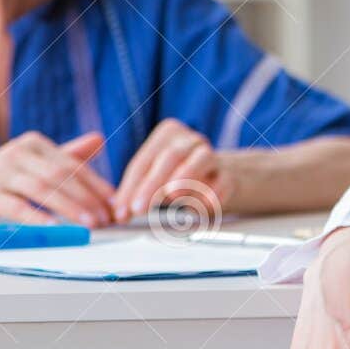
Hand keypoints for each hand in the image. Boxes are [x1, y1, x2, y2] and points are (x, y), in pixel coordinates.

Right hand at [0, 131, 115, 226]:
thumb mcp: (32, 162)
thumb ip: (65, 154)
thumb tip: (100, 139)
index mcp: (34, 143)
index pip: (73, 164)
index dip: (97, 185)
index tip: (116, 204)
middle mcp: (18, 152)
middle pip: (61, 175)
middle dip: (88, 198)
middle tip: (107, 218)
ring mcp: (0, 172)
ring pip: (43, 189)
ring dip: (70, 208)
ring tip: (90, 224)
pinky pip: (16, 206)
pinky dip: (37, 217)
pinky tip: (54, 228)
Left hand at [112, 119, 234, 222]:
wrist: (224, 178)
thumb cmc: (183, 178)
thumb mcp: (156, 180)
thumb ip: (136, 193)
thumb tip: (118, 213)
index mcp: (167, 135)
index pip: (144, 161)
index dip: (130, 187)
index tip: (122, 210)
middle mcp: (190, 140)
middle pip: (169, 157)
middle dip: (151, 184)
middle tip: (139, 207)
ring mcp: (212, 155)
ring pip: (200, 160)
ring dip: (185, 177)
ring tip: (172, 194)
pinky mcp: (231, 175)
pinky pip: (223, 181)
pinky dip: (213, 193)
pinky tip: (205, 204)